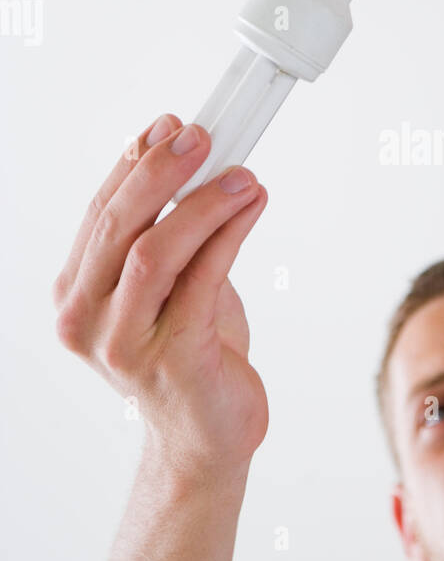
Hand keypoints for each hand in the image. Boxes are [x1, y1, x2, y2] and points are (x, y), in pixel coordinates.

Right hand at [52, 115, 268, 482]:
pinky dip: (229, 234)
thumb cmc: (189, 354)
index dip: (133, 163)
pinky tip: (251, 207)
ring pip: (155, 252)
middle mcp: (86, 321)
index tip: (168, 126)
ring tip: (242, 176)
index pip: (99, 214)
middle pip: (119, 226)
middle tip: (202, 137)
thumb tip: (197, 166)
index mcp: (75, 296)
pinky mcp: (174, 358)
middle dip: (161, 171)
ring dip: (203, 204)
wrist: (206, 434)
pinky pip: (202, 280)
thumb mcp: (167, 287)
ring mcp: (124, 344)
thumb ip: (169, 236)